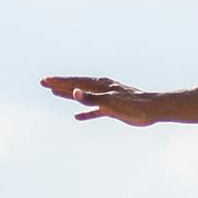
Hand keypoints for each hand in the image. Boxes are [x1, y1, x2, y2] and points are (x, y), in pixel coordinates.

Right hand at [41, 76, 158, 126]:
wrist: (153, 109)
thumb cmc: (133, 104)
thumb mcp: (110, 102)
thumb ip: (91, 98)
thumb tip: (74, 92)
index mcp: (100, 85)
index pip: (75, 82)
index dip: (59, 82)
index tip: (45, 81)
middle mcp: (102, 89)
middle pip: (77, 85)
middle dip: (60, 84)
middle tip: (44, 83)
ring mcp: (106, 98)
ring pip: (83, 96)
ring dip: (69, 95)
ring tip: (55, 93)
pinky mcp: (112, 109)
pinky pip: (94, 110)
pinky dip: (85, 112)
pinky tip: (77, 116)